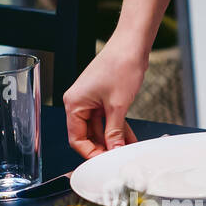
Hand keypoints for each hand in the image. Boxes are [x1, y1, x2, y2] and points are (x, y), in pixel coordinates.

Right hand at [63, 35, 144, 158]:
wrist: (132, 44)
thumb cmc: (121, 65)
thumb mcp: (118, 105)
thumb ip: (114, 131)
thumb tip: (114, 150)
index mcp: (74, 103)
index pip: (76, 138)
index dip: (90, 153)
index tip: (104, 161)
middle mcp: (79, 102)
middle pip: (88, 135)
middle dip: (104, 147)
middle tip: (118, 158)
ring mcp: (91, 100)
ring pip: (100, 129)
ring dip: (114, 139)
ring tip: (127, 150)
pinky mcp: (102, 98)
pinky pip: (107, 119)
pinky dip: (118, 129)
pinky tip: (129, 139)